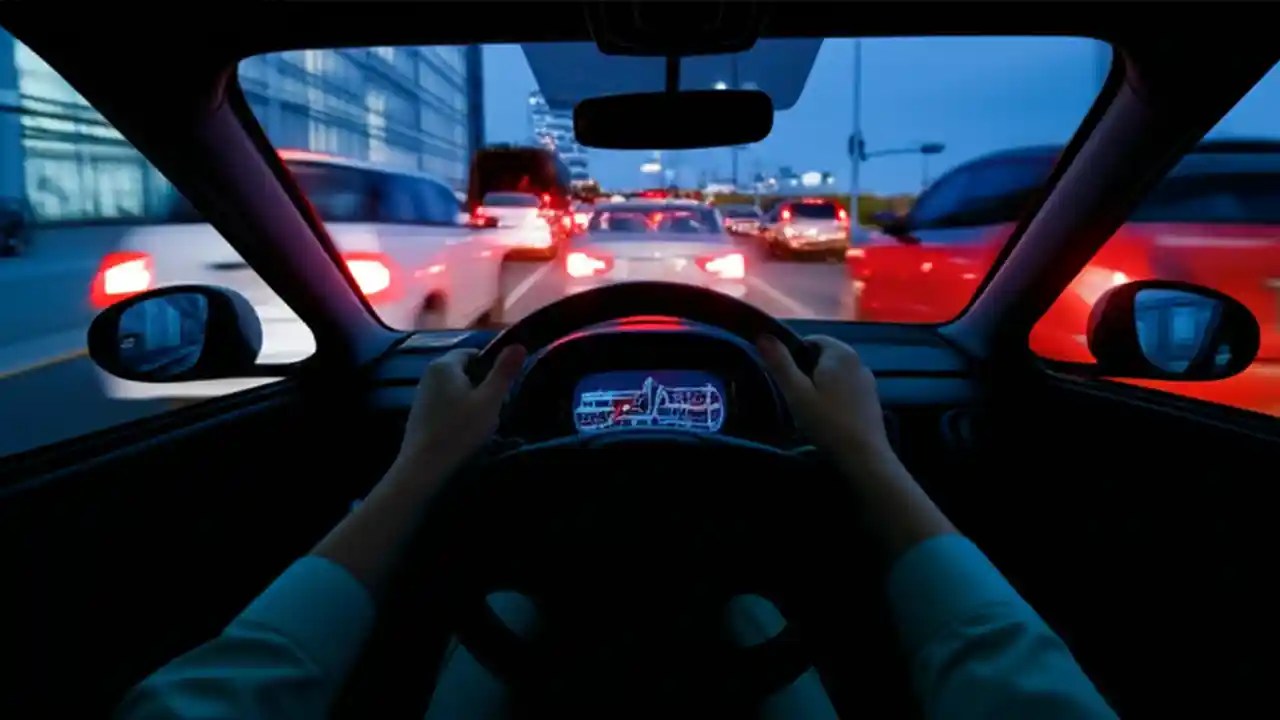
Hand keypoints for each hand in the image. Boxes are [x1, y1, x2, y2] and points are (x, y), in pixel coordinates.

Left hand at [397, 345, 526, 470]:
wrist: (424, 465)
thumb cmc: (460, 429)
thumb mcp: (489, 400)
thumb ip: (504, 372)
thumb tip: (518, 344)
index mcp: (445, 365)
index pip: (473, 353)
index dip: (491, 367)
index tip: (503, 387)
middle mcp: (429, 374)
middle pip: (464, 371)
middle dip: (482, 385)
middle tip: (496, 407)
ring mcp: (421, 394)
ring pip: (455, 389)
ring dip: (471, 401)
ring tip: (482, 422)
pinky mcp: (418, 414)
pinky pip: (444, 404)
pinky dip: (457, 412)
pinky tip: (464, 431)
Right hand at [757, 334, 893, 462]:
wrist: (864, 456)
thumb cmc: (827, 422)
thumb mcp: (796, 393)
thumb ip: (780, 363)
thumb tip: (763, 335)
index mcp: (839, 352)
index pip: (811, 340)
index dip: (794, 355)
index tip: (786, 379)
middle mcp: (857, 359)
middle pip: (825, 356)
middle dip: (808, 371)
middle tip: (795, 396)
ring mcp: (868, 379)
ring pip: (836, 373)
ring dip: (822, 384)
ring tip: (810, 408)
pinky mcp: (872, 398)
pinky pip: (847, 388)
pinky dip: (836, 396)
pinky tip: (829, 416)